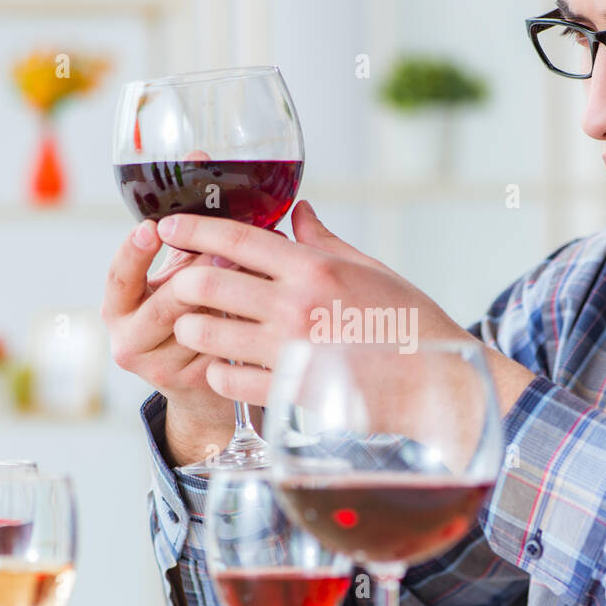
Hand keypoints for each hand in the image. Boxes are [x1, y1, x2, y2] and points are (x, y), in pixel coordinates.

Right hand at [100, 218, 233, 464]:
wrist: (195, 385)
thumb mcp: (172, 283)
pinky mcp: (191, 383)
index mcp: (118, 310)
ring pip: (197, 326)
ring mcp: (159, 368)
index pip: (118, 278)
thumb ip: (184, 254)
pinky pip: (220, 347)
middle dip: (198, 277)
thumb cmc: (185, 318)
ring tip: (252, 279)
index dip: (133, 252)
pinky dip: (241, 326)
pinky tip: (257, 313)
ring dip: (227, 301)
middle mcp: (129, 342)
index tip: (151, 227)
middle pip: (165, 304)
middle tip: (226, 252)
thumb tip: (218, 221)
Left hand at [155, 201, 533, 413]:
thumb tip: (297, 212)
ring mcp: (290, 351)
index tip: (168, 226)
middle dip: (182, 281)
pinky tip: (224, 368)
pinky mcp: (290, 393)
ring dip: (193, 328)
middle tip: (178, 285)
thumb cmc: (410, 323)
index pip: (238, 238)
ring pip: (207, 333)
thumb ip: (325, 242)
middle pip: (208, 282)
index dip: (194, 229)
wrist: (438, 383)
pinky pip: (227, 380)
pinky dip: (218, 372)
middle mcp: (296, 305)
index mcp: (315, 268)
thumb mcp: (371, 270)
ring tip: (195, 327)